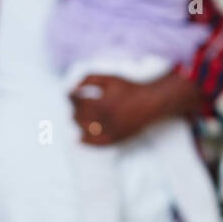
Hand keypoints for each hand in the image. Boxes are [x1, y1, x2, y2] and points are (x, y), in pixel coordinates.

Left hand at [69, 73, 200, 144]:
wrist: (151, 102)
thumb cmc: (129, 88)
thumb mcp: (109, 78)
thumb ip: (88, 78)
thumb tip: (72, 88)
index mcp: (103, 103)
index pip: (78, 102)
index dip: (71, 97)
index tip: (71, 94)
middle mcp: (107, 119)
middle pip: (79, 117)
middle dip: (74, 110)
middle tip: (76, 105)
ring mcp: (112, 130)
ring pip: (86, 131)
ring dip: (78, 123)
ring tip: (78, 117)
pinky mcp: (118, 138)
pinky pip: (98, 143)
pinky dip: (87, 142)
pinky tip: (80, 138)